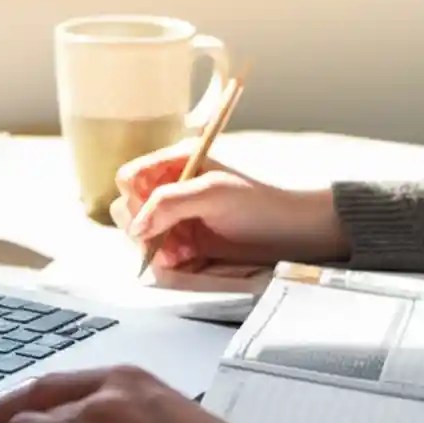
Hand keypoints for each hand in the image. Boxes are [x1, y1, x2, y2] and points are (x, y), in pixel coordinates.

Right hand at [109, 141, 349, 269]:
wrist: (294, 233)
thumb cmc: (259, 204)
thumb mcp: (213, 194)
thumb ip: (169, 203)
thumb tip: (135, 228)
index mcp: (176, 163)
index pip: (130, 178)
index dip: (135, 199)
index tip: (153, 216)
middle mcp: (172, 188)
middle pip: (129, 208)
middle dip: (143, 228)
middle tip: (166, 239)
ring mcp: (178, 217)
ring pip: (141, 234)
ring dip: (155, 246)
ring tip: (181, 253)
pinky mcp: (187, 242)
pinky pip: (159, 253)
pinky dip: (166, 259)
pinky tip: (186, 258)